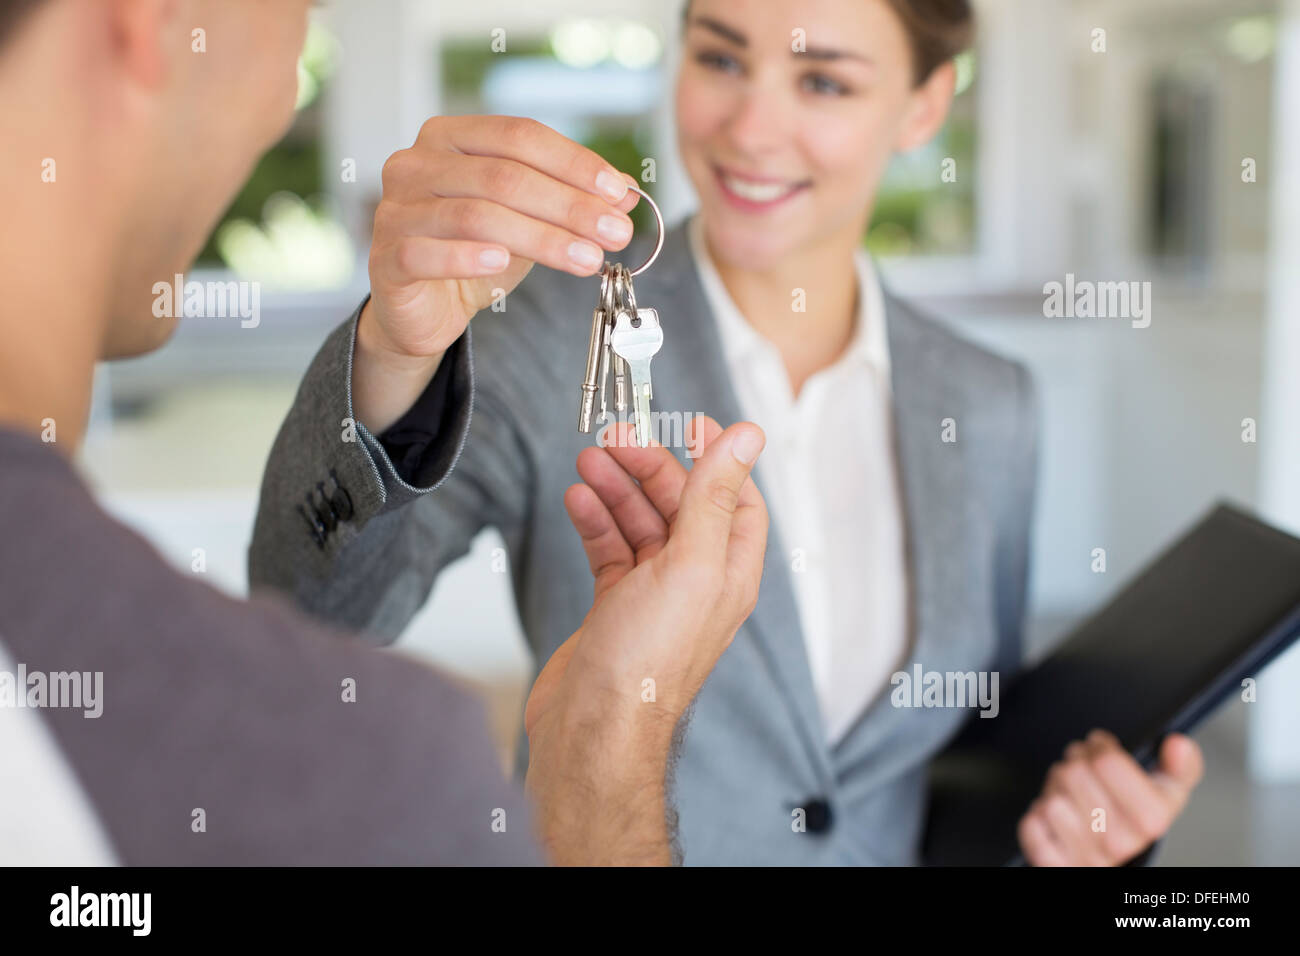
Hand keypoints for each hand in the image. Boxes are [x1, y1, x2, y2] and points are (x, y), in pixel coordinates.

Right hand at [353, 115, 639, 430]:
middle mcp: (415, 164)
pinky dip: (468, 257)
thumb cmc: (475, 253)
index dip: (572, 162)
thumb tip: (625, 190)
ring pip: (476, 215)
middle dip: (568, 206)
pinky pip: (428, 253)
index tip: (617, 193)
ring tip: (587, 260)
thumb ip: (568, 198)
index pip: (518, 136)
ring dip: (541, 238)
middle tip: (614, 233)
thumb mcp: (529, 220)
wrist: (423, 310)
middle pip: (503, 176)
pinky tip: (503, 265)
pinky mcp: (385, 257)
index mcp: (449, 137)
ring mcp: (395, 209)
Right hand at [523, 417, 767, 864]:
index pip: (735, 499)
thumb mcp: (692, 564)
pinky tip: (578, 500)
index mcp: (730, 572)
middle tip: (614, 439)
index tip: (687, 421)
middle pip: (681, 504)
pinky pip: (609, 549)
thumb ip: (715, 497)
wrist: (592, 727)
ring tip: (588, 461)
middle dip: (650, 467)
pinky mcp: (615, 607)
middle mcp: (697, 582)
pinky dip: (595, 521)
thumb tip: (746, 436)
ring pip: (641, 523)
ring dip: (617, 489)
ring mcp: (654, 595)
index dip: (716, 458)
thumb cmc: (645, 663)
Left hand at [1018, 728, 1203, 865]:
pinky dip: (1038, 814)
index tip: (1103, 748)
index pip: (1105, 761)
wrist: (1117, 860)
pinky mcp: (1056, 865)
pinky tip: (1057, 817)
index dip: (1100, 746)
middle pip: (1073, 773)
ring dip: (1055, 789)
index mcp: (1150, 820)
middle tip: (1083, 768)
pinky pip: (1031, 824)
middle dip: (1075, 762)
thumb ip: (1180, 766)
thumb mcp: (1167, 792)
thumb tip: (1178, 744)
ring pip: (1051, 798)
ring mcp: (1086, 858)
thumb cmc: (1137, 819)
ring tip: (1072, 794)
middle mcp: (1120, 843)